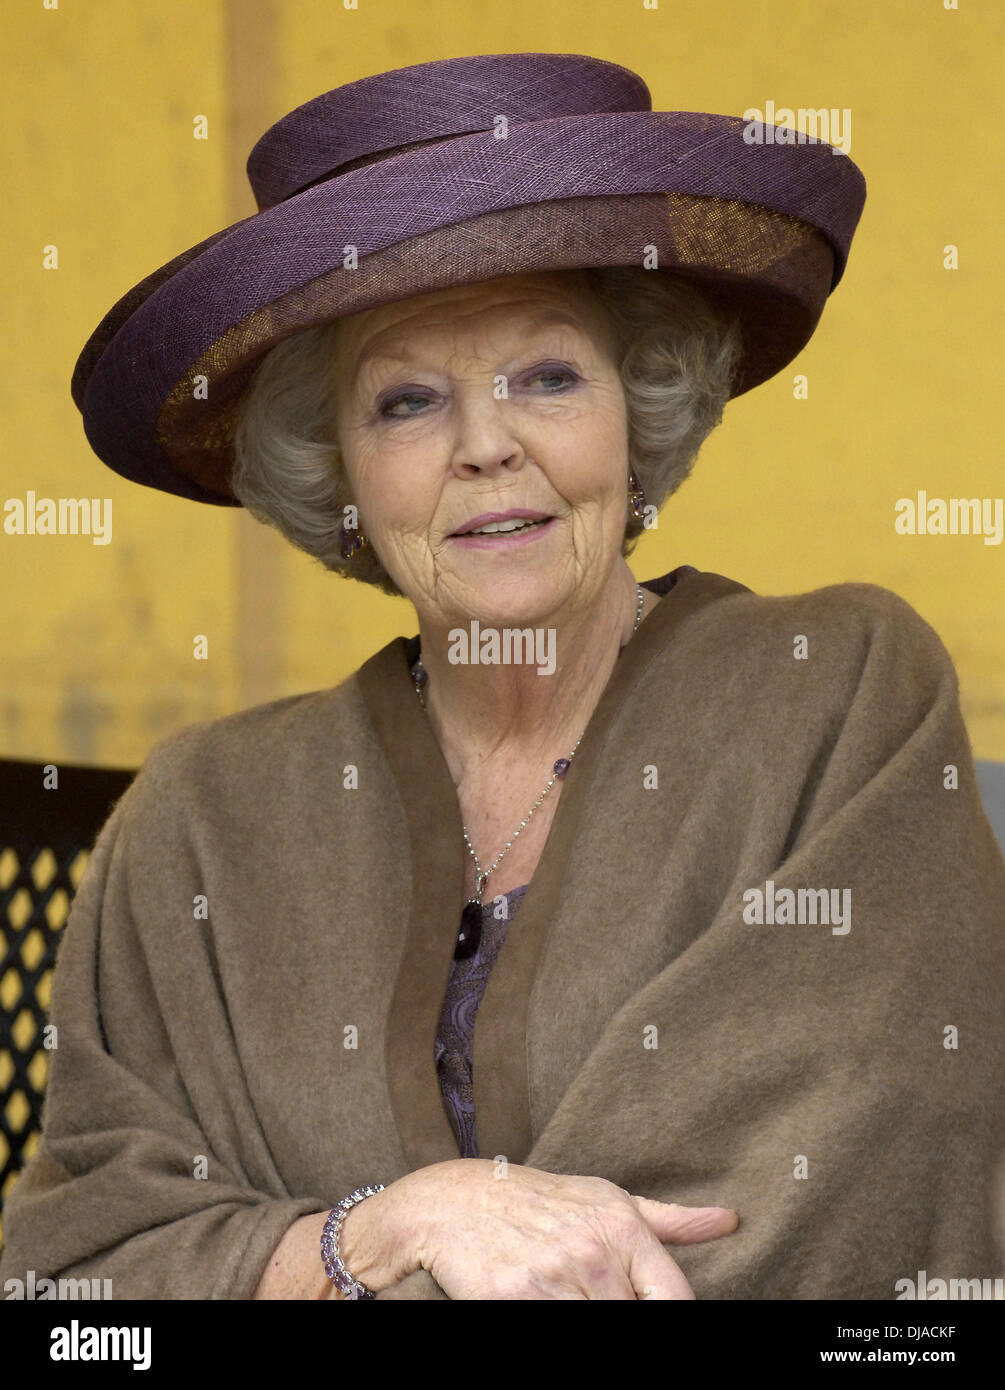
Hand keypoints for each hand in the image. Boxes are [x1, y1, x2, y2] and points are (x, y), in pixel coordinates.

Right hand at [377, 1158, 738, 1298]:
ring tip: (565, 1293)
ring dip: (580, 1316)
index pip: (675, 1300)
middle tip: (592, 1295)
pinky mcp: (514, 1299)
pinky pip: (552, 1331)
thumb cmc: (538, 1200)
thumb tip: (730, 1221)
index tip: (660, 1315)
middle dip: (619, 1315)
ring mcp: (553, 1276)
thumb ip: (669, 1220)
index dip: (673, 1317)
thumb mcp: (604, 1199)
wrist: (453, 1202)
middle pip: (632, 1320)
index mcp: (622, 1225)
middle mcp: (591, 1250)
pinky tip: (541, 1302)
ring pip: (595, 1329)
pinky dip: (549, 1322)